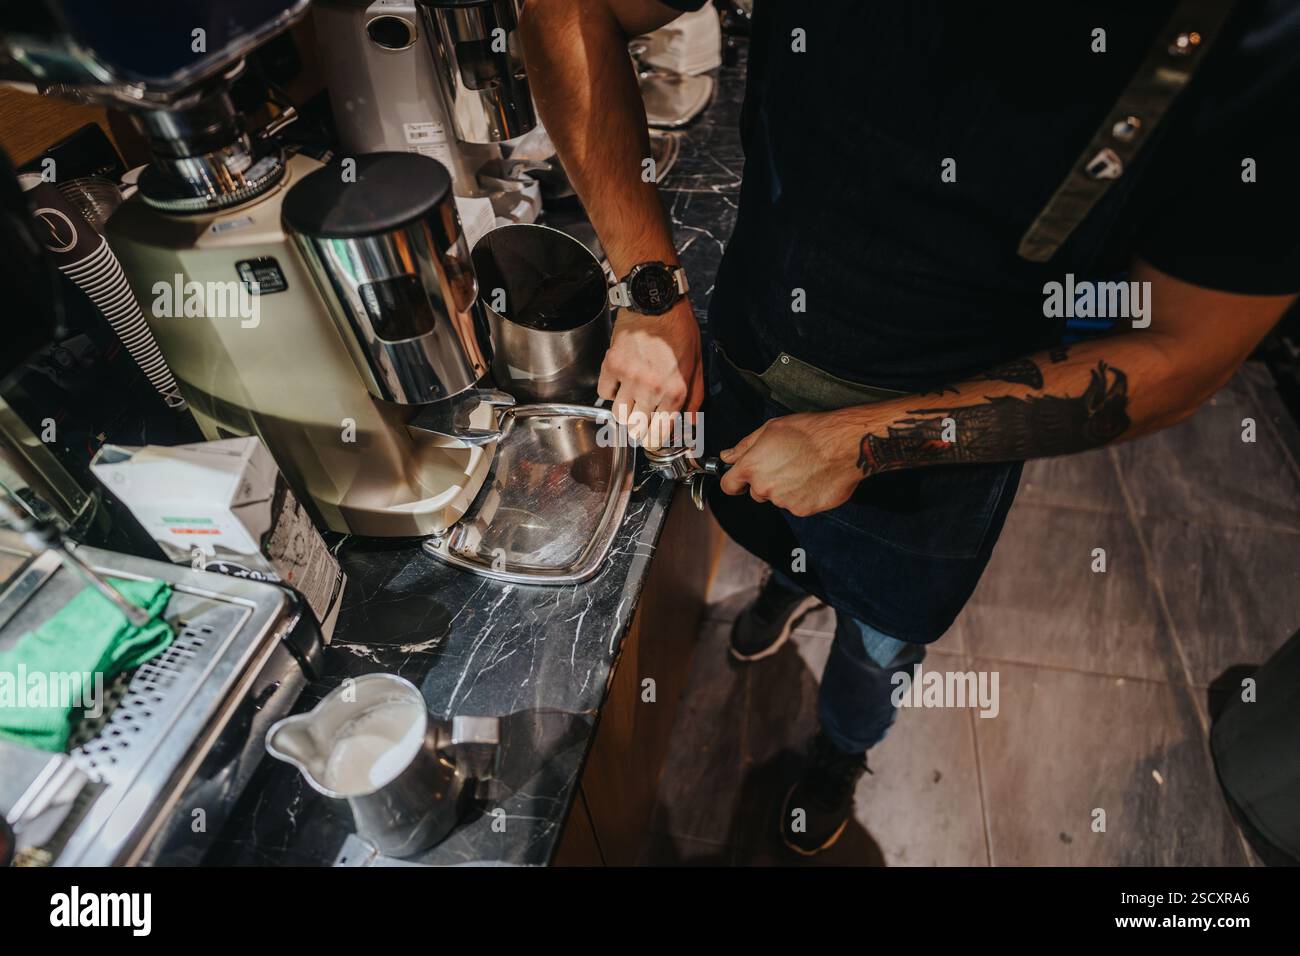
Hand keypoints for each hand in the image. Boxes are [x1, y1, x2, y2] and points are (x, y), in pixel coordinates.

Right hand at [598, 298, 702, 445]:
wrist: (657, 302)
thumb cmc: (679, 331)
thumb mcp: (696, 366)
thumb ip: (694, 399)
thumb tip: (691, 424)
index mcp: (675, 391)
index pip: (660, 432)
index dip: (655, 440)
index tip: (653, 439)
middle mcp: (651, 388)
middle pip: (636, 428)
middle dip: (640, 429)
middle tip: (642, 421)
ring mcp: (629, 377)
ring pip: (618, 415)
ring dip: (625, 413)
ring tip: (632, 402)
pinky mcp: (611, 364)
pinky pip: (604, 393)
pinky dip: (611, 392)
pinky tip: (621, 383)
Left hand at [718, 411, 861, 516]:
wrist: (842, 446)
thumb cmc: (809, 433)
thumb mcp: (771, 429)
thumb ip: (745, 446)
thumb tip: (728, 455)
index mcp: (751, 467)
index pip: (729, 485)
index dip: (734, 482)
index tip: (739, 480)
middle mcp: (764, 488)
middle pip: (756, 492)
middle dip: (766, 481)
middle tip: (785, 463)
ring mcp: (783, 501)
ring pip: (778, 498)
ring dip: (786, 487)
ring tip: (804, 468)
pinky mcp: (803, 509)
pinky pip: (797, 504)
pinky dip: (804, 495)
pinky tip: (814, 478)